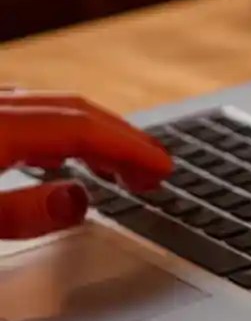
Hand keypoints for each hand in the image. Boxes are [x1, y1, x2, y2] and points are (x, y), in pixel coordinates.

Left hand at [0, 88, 172, 239]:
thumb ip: (18, 213)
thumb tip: (76, 201)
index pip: (79, 128)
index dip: (128, 147)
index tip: (162, 168)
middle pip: (69, 110)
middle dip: (120, 138)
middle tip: (152, 169)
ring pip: (47, 107)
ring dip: (90, 133)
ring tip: (115, 164)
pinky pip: (22, 112)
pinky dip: (53, 130)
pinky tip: (52, 153)